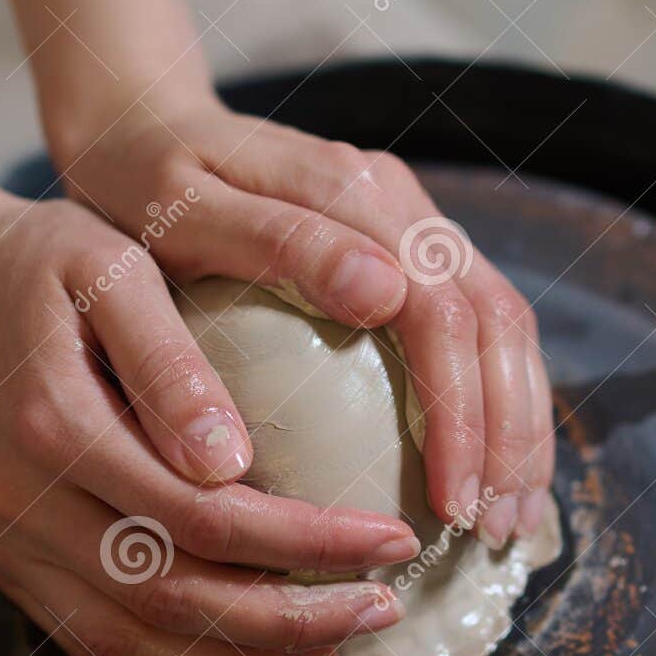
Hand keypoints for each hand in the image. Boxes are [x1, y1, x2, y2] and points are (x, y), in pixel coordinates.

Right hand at [0, 190, 413, 655]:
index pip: (205, 520)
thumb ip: (168, 361)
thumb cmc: (47, 263)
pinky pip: (98, 648)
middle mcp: (19, 505)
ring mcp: (7, 548)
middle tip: (385, 607)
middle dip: (292, 620)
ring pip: (134, 648)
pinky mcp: (8, 568)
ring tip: (338, 652)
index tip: (394, 537)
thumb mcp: (113, 268)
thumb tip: (233, 462)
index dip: (308, 544)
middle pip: (172, 601)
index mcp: (52, 427)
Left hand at [55, 95, 555, 545]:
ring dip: (518, 425)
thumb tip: (384, 296)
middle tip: (492, 530)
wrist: (138, 125)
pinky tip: (490, 469)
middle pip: (496, 320)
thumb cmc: (141, 183)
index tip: (450, 504)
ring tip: (508, 518)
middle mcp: (398, 199)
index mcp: (352, 189)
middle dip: (507, 434)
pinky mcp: (406, 247)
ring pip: (504, 324)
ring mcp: (410, 221)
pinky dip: (498, 403)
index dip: (460, 413)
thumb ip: (277, 244)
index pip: (442, 309)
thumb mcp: (183, 211)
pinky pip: (481, 326)